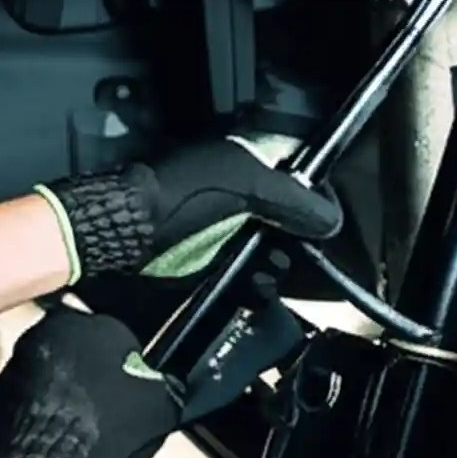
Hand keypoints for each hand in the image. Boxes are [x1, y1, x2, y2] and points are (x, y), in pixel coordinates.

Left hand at [0, 309, 178, 457]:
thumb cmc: (99, 437)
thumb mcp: (160, 409)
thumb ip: (166, 387)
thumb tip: (168, 388)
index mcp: (92, 324)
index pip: (121, 337)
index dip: (133, 368)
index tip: (136, 389)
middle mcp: (49, 332)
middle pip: (84, 351)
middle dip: (96, 374)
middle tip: (114, 409)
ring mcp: (19, 362)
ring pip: (56, 372)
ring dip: (69, 392)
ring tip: (88, 429)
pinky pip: (32, 395)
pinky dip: (46, 410)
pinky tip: (63, 437)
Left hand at [37, 135, 341, 282]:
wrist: (124, 237)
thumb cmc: (179, 198)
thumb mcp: (244, 184)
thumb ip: (292, 198)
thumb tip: (332, 219)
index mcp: (244, 168)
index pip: (295, 183)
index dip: (311, 202)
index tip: (322, 224)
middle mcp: (237, 200)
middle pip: (286, 224)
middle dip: (294, 242)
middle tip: (292, 252)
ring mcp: (223, 234)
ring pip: (270, 255)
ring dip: (275, 269)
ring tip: (266, 274)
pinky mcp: (211, 266)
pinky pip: (247, 280)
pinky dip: (255, 288)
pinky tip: (252, 289)